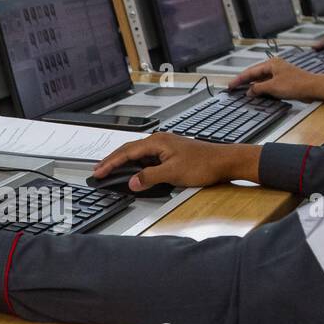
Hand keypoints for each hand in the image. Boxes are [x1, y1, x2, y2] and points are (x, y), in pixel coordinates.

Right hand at [93, 132, 258, 189]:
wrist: (224, 162)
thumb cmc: (204, 164)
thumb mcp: (173, 173)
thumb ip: (150, 177)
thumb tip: (133, 182)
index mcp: (157, 142)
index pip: (127, 152)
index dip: (111, 162)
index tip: (99, 171)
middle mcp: (160, 141)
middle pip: (129, 150)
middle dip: (112, 160)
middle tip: (98, 170)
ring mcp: (165, 147)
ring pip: (138, 154)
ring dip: (123, 162)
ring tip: (111, 170)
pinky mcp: (171, 154)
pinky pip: (147, 158)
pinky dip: (136, 164)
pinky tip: (134, 171)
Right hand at [228, 56, 323, 100]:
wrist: (313, 88)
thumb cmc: (296, 84)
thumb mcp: (273, 87)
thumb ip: (258, 89)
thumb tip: (249, 91)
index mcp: (271, 64)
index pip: (250, 71)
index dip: (239, 79)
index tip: (231, 85)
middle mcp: (274, 67)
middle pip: (255, 75)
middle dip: (244, 82)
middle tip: (234, 88)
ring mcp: (279, 74)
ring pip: (262, 80)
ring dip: (253, 87)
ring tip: (243, 93)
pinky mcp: (283, 82)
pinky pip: (269, 85)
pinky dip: (262, 90)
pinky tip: (258, 95)